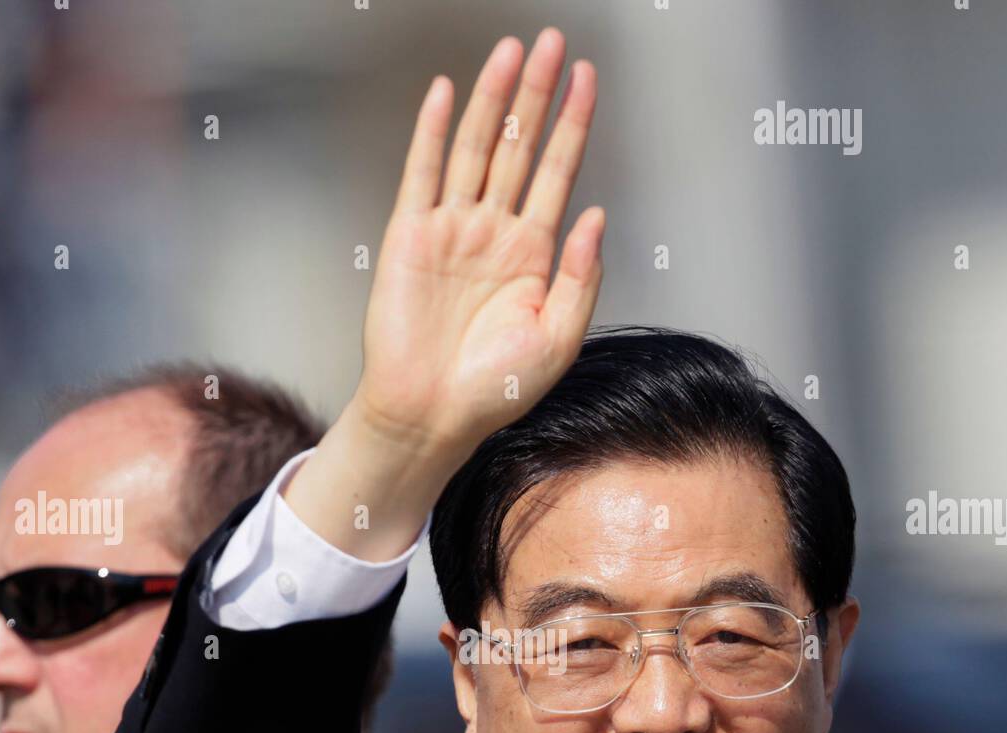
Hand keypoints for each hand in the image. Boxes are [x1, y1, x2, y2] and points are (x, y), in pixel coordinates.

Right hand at [353, 27, 603, 467]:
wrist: (433, 414)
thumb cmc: (494, 390)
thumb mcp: (558, 339)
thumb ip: (581, 278)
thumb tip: (595, 217)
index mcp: (533, 256)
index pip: (558, 174)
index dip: (573, 125)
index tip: (588, 80)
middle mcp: (494, 234)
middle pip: (521, 148)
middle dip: (538, 95)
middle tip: (554, 43)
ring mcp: (453, 231)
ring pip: (477, 150)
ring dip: (495, 100)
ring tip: (514, 52)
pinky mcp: (411, 237)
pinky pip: (424, 173)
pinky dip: (434, 132)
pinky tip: (448, 95)